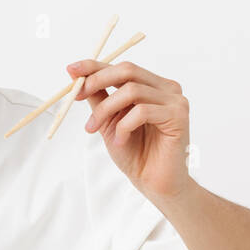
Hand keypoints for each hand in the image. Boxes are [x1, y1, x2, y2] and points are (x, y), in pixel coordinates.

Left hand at [66, 59, 191, 200]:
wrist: (154, 183)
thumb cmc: (135, 154)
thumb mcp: (109, 122)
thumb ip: (100, 99)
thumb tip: (79, 78)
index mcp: (152, 86)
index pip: (122, 67)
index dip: (95, 66)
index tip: (71, 70)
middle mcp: (166, 88)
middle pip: (128, 70)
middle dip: (97, 80)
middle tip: (77, 96)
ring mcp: (175, 101)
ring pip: (132, 91)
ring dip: (105, 110)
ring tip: (95, 129)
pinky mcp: (179, 116)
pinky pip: (141, 111)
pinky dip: (124, 126)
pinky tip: (120, 142)